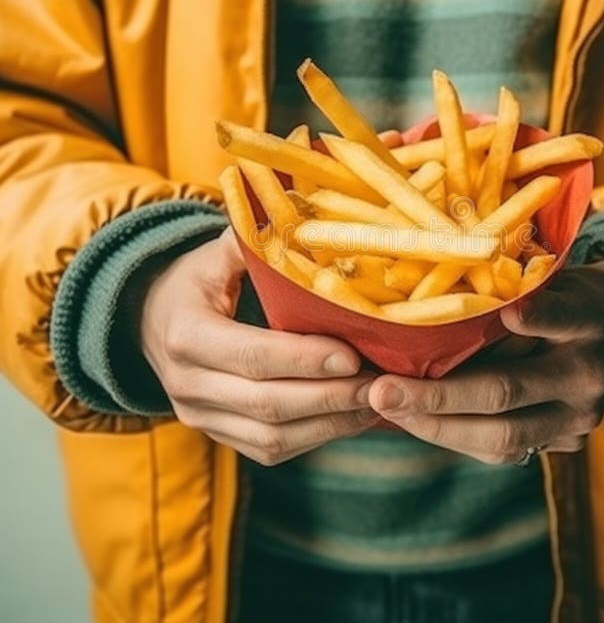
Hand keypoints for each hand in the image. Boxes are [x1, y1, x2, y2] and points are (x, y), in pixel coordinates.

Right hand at [141, 227, 378, 465]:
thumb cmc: (196, 279)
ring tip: (375, 402)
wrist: (149, 318)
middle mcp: (188, 384)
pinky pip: (270, 449)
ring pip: (273, 437)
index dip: (306, 360)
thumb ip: (257, 242)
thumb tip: (312, 226)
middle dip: (331, 397)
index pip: (253, 355)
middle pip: (268, 403)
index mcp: (187, 333)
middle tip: (381, 383)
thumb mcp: (217, 254)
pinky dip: (315, 437)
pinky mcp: (217, 433)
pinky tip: (350, 417)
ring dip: (330, 424)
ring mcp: (200, 416)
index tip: (353, 355)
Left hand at [368, 261, 603, 463]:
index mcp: (591, 319)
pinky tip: (419, 422)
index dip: (533, 317)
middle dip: (438, 396)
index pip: (561, 316)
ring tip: (390, 411)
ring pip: (504, 438)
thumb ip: (518, 289)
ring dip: (438, 427)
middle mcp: (589, 375)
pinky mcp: (569, 441)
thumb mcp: (558, 275)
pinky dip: (459, 438)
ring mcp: (581, 417)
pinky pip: (508, 452)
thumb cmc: (574, 292)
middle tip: (383, 392)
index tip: (507, 312)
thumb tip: (441, 298)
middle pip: (508, 391)